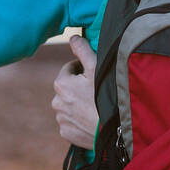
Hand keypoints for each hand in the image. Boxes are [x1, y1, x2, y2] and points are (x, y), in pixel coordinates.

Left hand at [53, 34, 99, 149]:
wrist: (113, 130)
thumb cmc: (106, 97)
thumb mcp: (96, 68)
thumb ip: (83, 50)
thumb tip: (73, 37)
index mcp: (61, 83)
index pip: (69, 69)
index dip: (83, 70)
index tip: (94, 75)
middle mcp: (56, 101)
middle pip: (68, 88)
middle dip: (79, 87)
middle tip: (96, 91)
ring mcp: (61, 118)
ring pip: (69, 105)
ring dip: (79, 104)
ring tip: (95, 106)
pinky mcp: (66, 132)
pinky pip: (71, 122)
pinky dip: (79, 120)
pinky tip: (91, 119)